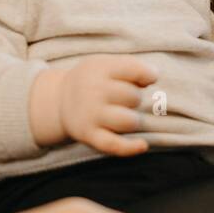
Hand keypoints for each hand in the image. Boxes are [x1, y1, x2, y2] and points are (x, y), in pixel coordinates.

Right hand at [30, 56, 157, 155]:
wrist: (60, 99)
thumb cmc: (94, 80)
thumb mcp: (106, 64)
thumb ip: (131, 67)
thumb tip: (153, 77)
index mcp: (100, 68)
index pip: (135, 70)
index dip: (148, 75)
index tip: (149, 78)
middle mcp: (93, 90)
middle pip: (134, 97)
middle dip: (135, 98)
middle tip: (122, 97)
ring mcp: (91, 114)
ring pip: (130, 121)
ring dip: (133, 119)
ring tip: (123, 114)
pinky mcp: (89, 135)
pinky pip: (114, 145)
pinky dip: (131, 148)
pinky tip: (143, 145)